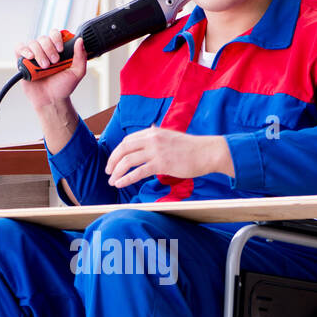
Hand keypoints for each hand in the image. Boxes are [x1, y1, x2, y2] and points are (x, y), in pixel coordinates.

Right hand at [16, 33, 86, 111]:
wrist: (51, 100)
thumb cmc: (62, 87)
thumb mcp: (77, 73)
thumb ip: (80, 57)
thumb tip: (80, 40)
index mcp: (57, 50)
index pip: (55, 34)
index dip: (56, 38)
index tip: (61, 49)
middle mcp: (45, 50)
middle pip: (43, 38)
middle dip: (49, 49)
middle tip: (54, 62)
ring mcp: (34, 56)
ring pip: (33, 43)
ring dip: (39, 54)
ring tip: (44, 67)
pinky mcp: (23, 62)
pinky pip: (19, 48)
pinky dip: (24, 50)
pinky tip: (30, 57)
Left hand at [105, 128, 234, 188]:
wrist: (207, 152)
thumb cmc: (192, 148)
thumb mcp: (171, 136)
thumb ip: (158, 137)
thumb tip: (149, 134)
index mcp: (153, 132)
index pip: (128, 140)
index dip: (118, 151)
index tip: (114, 160)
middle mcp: (152, 139)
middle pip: (123, 149)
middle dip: (112, 161)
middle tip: (108, 171)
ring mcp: (156, 151)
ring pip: (128, 161)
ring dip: (116, 171)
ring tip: (112, 180)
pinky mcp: (161, 164)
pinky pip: (137, 172)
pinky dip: (125, 178)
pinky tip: (119, 184)